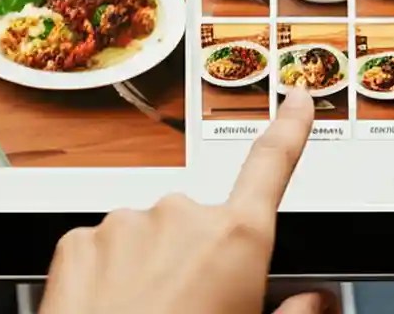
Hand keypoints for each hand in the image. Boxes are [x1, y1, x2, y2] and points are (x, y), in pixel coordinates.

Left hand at [39, 85, 336, 313]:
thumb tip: (316, 303)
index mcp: (235, 240)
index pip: (272, 166)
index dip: (289, 129)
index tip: (295, 100)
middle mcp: (180, 217)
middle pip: (200, 226)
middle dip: (197, 259)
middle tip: (192, 309)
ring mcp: (124, 225)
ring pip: (147, 239)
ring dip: (150, 270)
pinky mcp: (78, 240)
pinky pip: (103, 250)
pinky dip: (107, 278)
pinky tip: (111, 313)